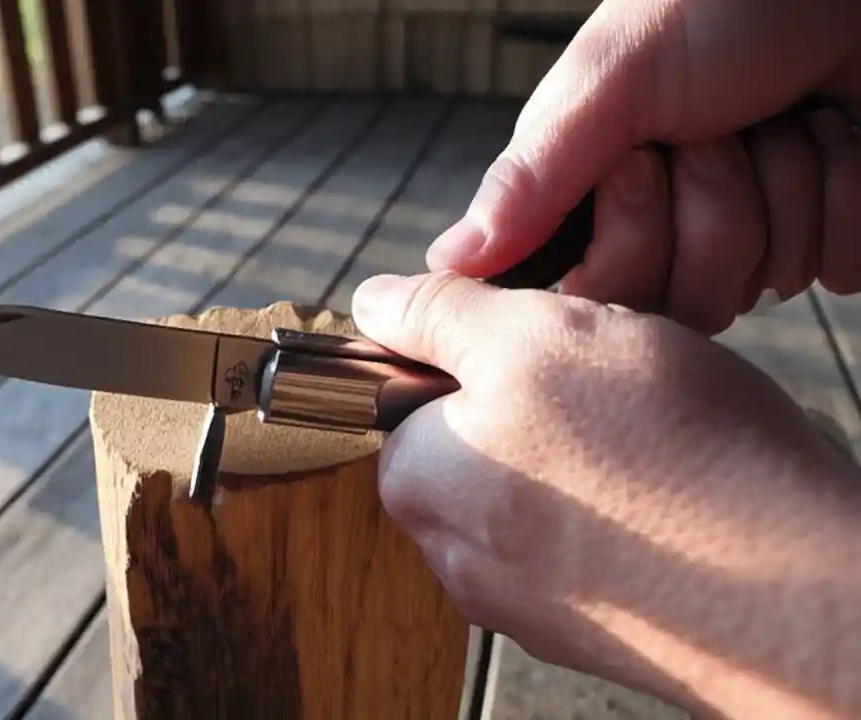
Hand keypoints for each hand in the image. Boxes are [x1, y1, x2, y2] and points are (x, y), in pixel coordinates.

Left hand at [352, 272, 860, 718]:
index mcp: (418, 484)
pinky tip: (680, 490)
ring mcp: (530, 599)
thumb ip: (438, 314)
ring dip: (595, 450)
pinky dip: (635, 506)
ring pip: (549, 486)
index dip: (477, 351)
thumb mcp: (531, 338)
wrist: (796, 594)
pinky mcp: (601, 624)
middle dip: (542, 400)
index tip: (539, 343)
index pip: (410, 395)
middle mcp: (458, 555)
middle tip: (614, 385)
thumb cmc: (663, 460)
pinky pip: (602, 537)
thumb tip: (376, 301)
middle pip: (481, 441)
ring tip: (658, 441)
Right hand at [427, 0, 860, 334]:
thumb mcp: (613, 78)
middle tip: (727, 126)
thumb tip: (447, 265)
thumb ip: (531, 178)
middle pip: (683, 301)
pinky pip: (839, 268)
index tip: (645, 161)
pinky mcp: (829, 236)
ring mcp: (754, 235)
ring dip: (791, 184)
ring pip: (767, 283)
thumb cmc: (728, 2)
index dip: (628, 242)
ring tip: (791, 114)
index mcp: (596, 193)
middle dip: (717, 205)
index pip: (593, 295)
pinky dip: (847, 193)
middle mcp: (669, 225)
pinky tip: (838, 133)